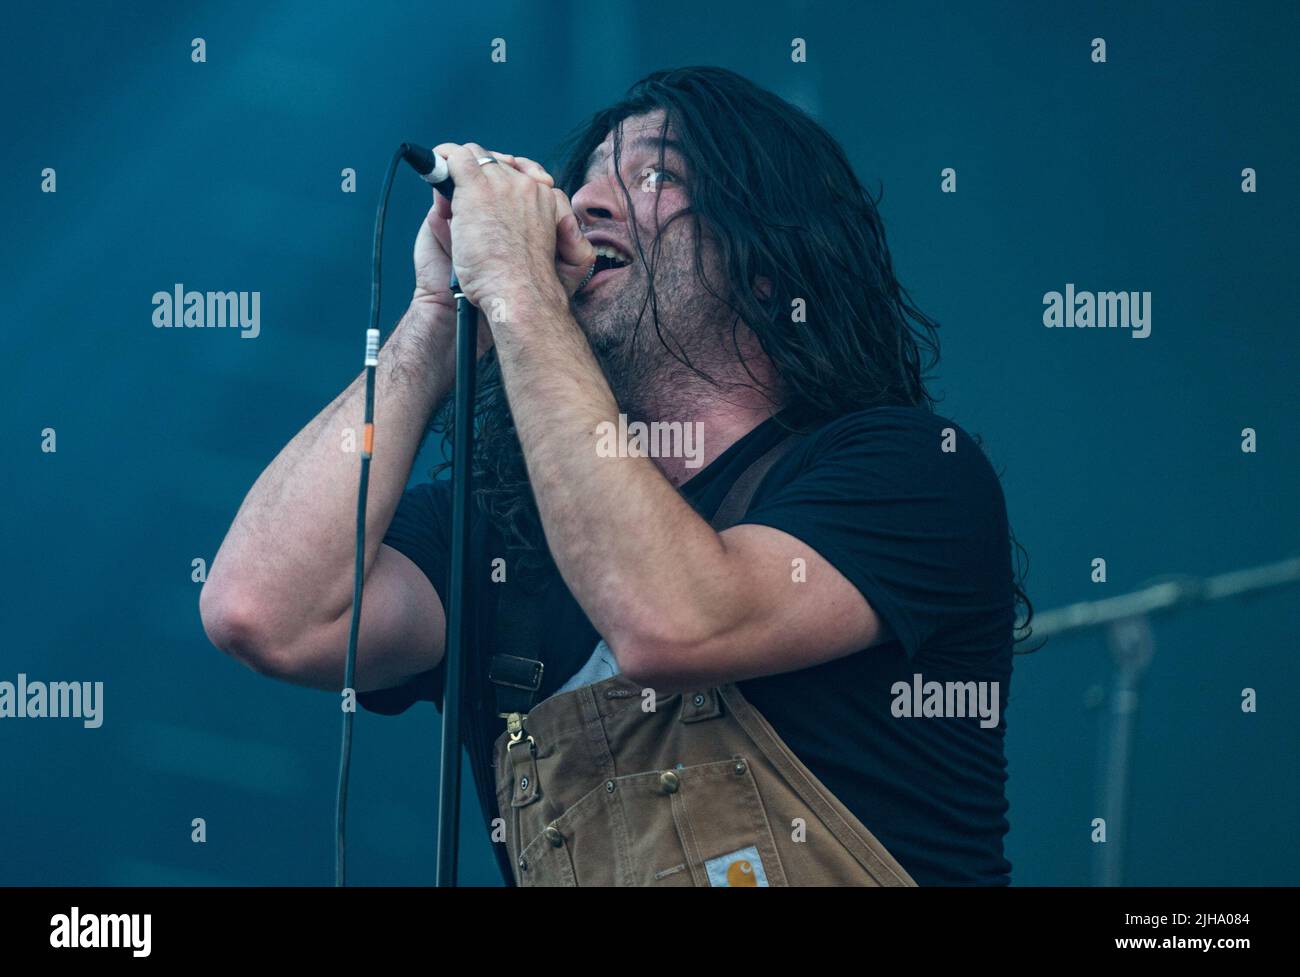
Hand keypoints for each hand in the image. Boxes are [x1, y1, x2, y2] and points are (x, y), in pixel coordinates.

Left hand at [439, 142, 595, 324]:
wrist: (518, 295)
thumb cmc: (530, 285)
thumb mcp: (555, 251)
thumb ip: (543, 228)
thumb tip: (522, 212)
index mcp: (544, 201)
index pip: (523, 176)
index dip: (506, 182)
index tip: (494, 196)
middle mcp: (526, 187)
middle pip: (499, 165)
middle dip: (483, 174)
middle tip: (467, 195)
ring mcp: (502, 185)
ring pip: (479, 158)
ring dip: (464, 169)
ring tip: (449, 180)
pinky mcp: (477, 188)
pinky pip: (459, 158)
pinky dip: (446, 157)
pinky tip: (437, 162)